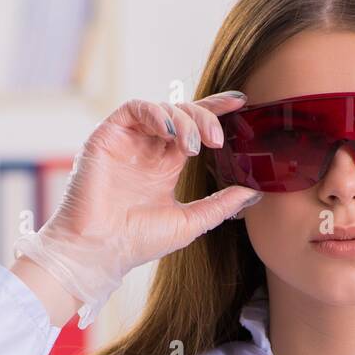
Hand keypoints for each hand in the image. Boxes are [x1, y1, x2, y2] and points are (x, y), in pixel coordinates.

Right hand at [12, 92, 262, 324]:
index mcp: (166, 167)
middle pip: (182, 115)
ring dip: (184, 120)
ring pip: (162, 109)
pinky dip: (156, 113)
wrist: (100, 250)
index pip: (194, 130)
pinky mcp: (107, 136)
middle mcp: (148, 150)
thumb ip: (220, 205)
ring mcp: (128, 141)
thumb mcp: (190, 222)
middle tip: (217, 140)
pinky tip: (169, 130)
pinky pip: (134, 109)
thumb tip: (255, 193)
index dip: (216, 112)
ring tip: (194, 146)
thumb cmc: (138, 242)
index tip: (241, 103)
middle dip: (204, 118)